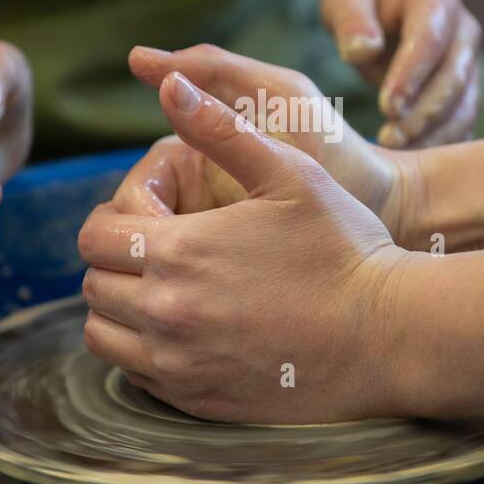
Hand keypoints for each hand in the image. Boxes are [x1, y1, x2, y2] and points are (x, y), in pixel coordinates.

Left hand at [77, 70, 409, 423]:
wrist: (389, 336)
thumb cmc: (344, 248)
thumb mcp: (290, 171)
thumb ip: (220, 127)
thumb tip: (167, 82)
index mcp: (180, 252)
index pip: (95, 235)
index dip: (119, 215)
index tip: (161, 211)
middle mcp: (167, 314)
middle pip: (94, 284)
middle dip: (118, 259)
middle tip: (166, 247)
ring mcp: (180, 365)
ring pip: (103, 336)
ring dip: (120, 308)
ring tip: (169, 288)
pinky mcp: (199, 401)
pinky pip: (137, 375)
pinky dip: (144, 350)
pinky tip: (189, 328)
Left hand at [321, 0, 481, 148]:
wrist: (378, 4)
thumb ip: (351, 21)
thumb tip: (363, 49)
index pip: (431, 39)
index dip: (412, 76)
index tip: (387, 108)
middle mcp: (463, 30)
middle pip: (455, 77)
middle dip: (424, 113)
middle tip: (389, 139)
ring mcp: (469, 62)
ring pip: (464, 105)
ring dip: (434, 134)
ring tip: (395, 153)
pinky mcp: (464, 91)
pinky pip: (460, 123)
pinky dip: (440, 143)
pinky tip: (412, 163)